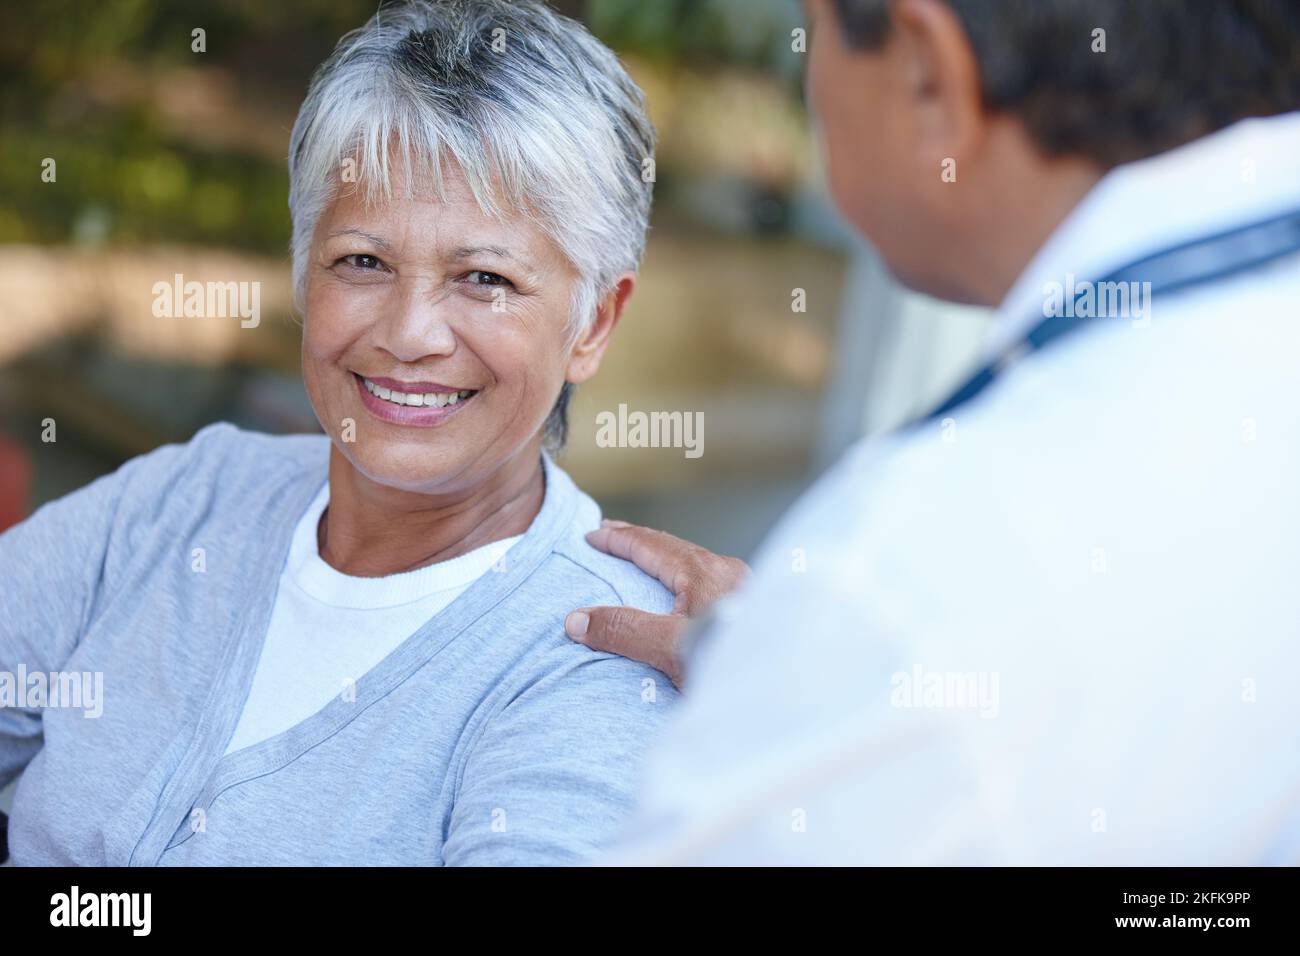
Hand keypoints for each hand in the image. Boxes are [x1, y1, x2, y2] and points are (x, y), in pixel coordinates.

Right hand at [564, 520, 748, 687]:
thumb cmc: (732, 659)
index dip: (619, 538)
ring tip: (647, 565)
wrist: (791, 679)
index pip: (650, 544)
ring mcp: (745, 590)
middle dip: (641, 542)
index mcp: (703, 571)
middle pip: (675, 549)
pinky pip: (713, 583)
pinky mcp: (755, 611)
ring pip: (697, 565)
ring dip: (667, 562)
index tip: (593, 533)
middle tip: (614, 535)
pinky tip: (689, 597)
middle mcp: (727, 572)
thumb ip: (623, 631)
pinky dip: (688, 580)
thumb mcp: (668, 646)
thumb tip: (576, 621)